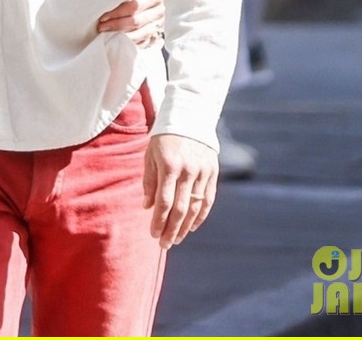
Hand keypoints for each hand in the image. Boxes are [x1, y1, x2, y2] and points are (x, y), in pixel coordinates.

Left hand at [97, 0, 164, 47]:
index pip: (135, 6)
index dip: (117, 12)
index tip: (103, 16)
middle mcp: (159, 9)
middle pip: (136, 22)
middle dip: (116, 25)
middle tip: (101, 27)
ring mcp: (158, 21)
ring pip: (140, 34)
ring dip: (121, 36)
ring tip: (106, 34)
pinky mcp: (155, 30)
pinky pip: (144, 41)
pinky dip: (130, 42)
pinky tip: (117, 40)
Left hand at [142, 133, 218, 248]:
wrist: (190, 117)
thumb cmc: (164, 138)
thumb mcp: (151, 155)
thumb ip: (150, 181)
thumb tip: (148, 207)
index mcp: (169, 166)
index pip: (164, 202)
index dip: (159, 221)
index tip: (153, 234)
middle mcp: (188, 171)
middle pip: (180, 209)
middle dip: (171, 229)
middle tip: (164, 244)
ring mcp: (202, 173)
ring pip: (195, 208)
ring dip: (185, 227)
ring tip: (176, 239)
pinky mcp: (213, 173)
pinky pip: (207, 200)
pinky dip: (200, 216)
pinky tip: (192, 227)